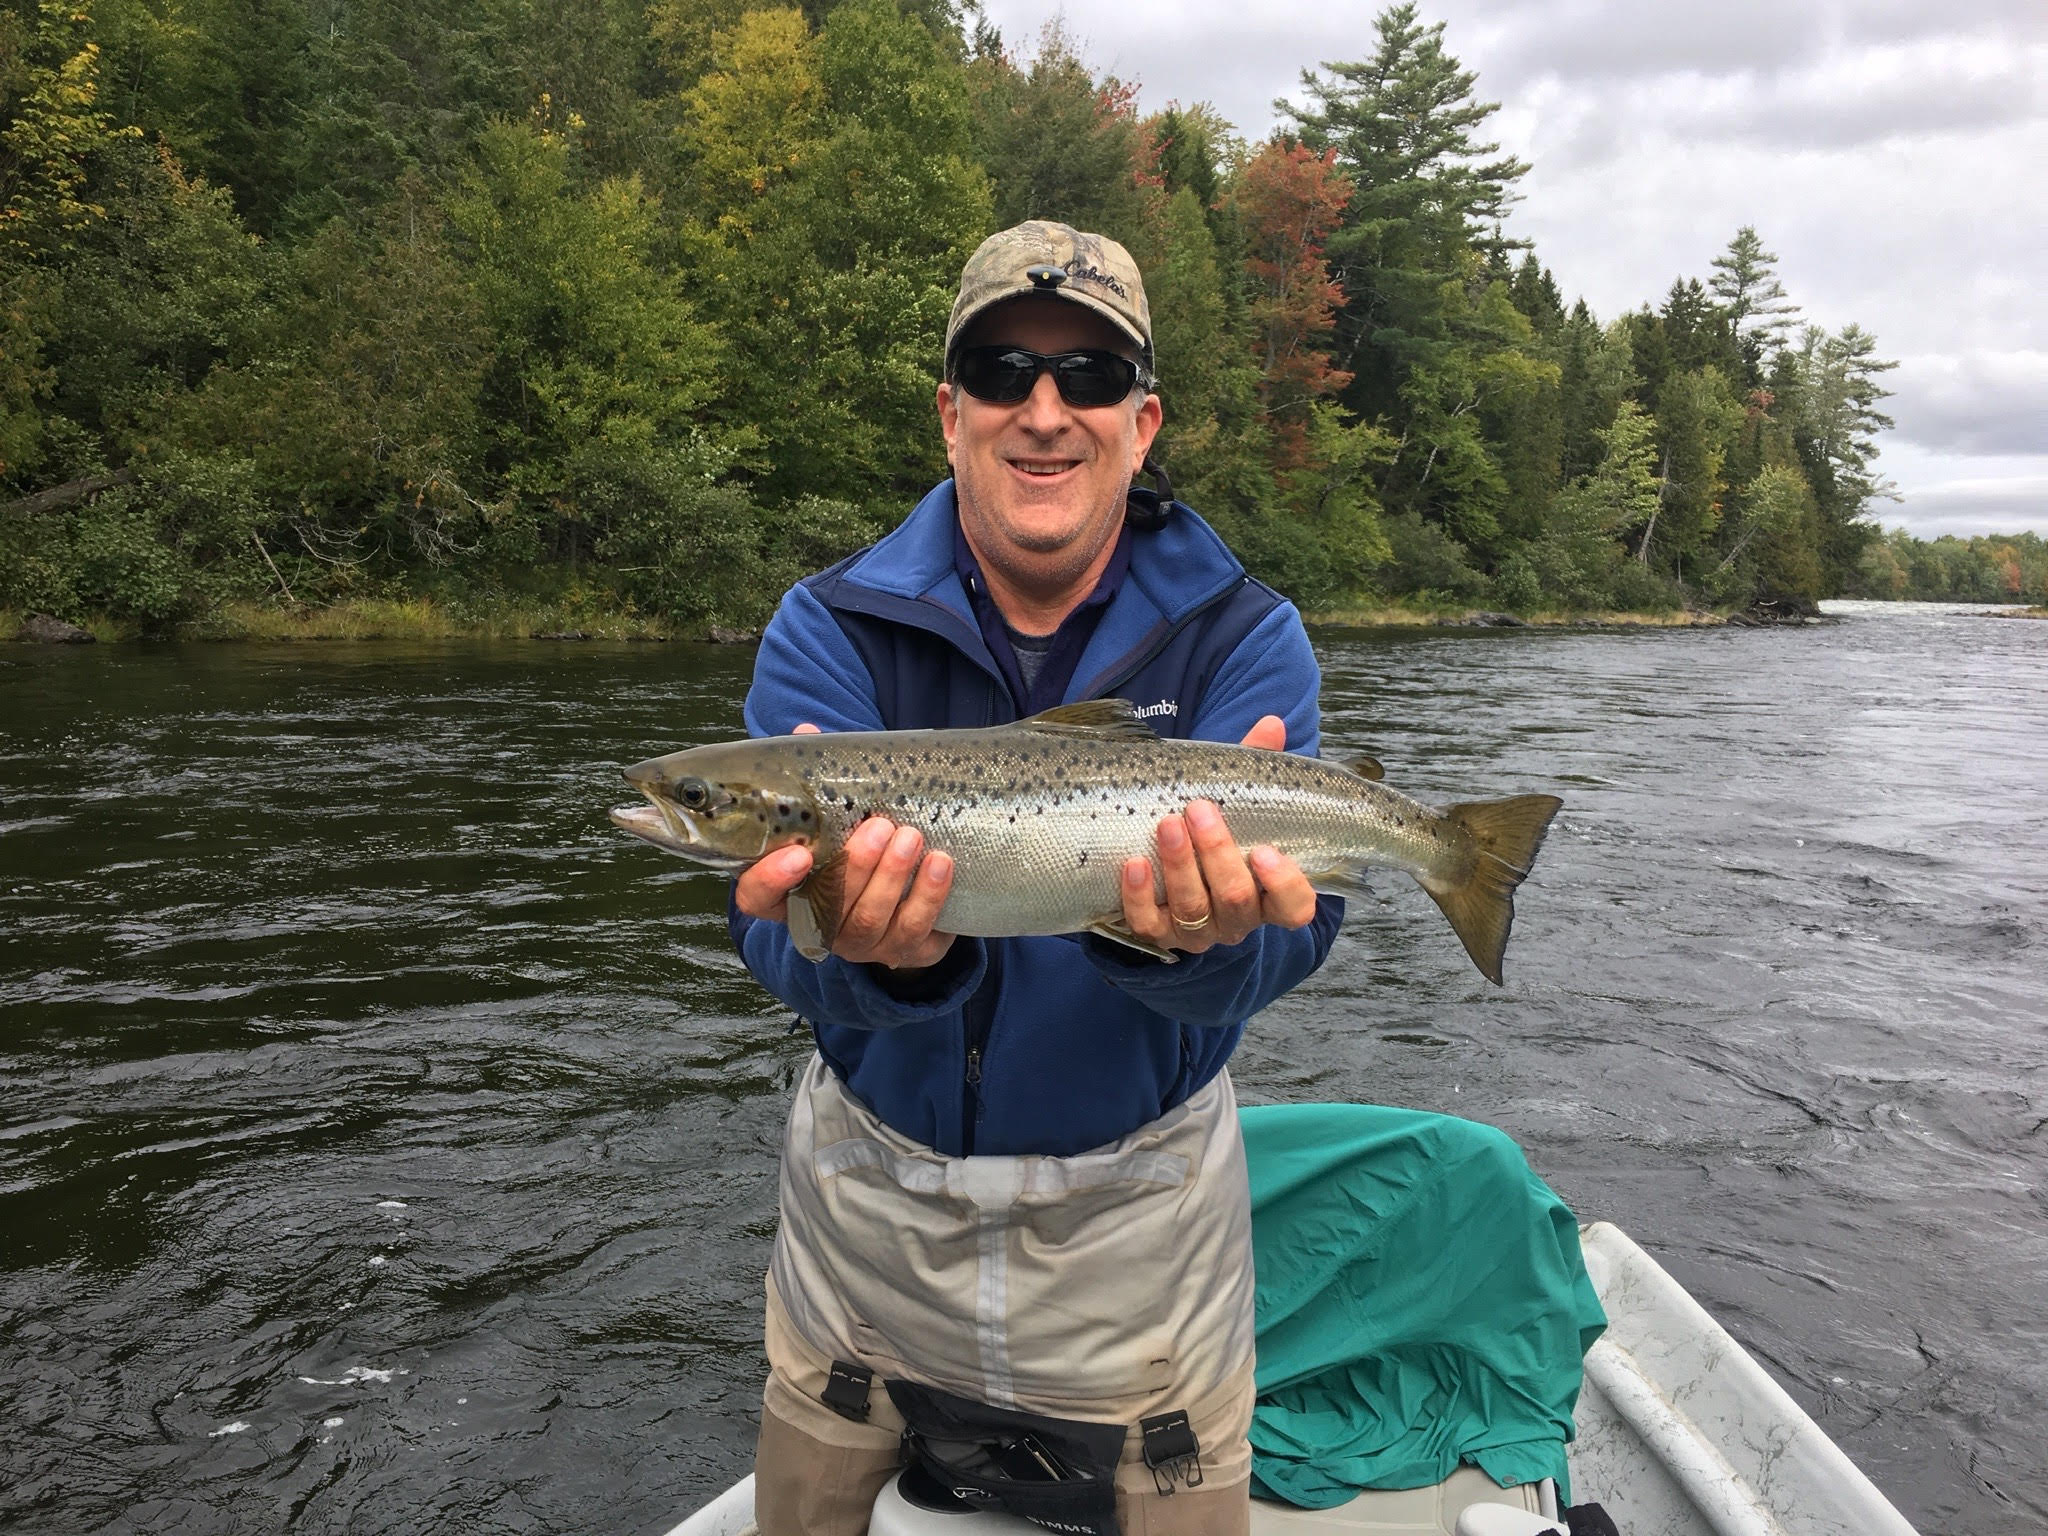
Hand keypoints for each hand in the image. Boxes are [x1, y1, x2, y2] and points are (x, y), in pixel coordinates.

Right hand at [732, 723, 957, 970]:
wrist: (911, 890)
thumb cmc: (861, 841)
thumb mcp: (839, 810)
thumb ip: (820, 777)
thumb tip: (806, 731)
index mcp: (790, 891)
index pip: (758, 898)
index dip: (771, 881)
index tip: (798, 854)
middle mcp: (820, 922)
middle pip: (826, 906)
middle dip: (855, 866)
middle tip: (879, 826)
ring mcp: (861, 942)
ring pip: (868, 920)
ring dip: (891, 877)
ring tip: (911, 837)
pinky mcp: (904, 950)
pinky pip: (914, 930)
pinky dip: (928, 896)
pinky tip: (941, 863)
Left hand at [1118, 714, 1319, 954]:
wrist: (1169, 873)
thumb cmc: (1217, 832)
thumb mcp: (1238, 803)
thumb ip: (1256, 768)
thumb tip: (1271, 724)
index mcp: (1268, 894)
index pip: (1294, 906)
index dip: (1284, 885)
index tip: (1265, 850)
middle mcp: (1237, 919)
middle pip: (1236, 899)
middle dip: (1217, 853)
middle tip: (1199, 810)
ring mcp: (1198, 930)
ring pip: (1192, 910)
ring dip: (1179, 866)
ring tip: (1166, 825)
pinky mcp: (1158, 933)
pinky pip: (1148, 925)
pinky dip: (1139, 896)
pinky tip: (1134, 864)